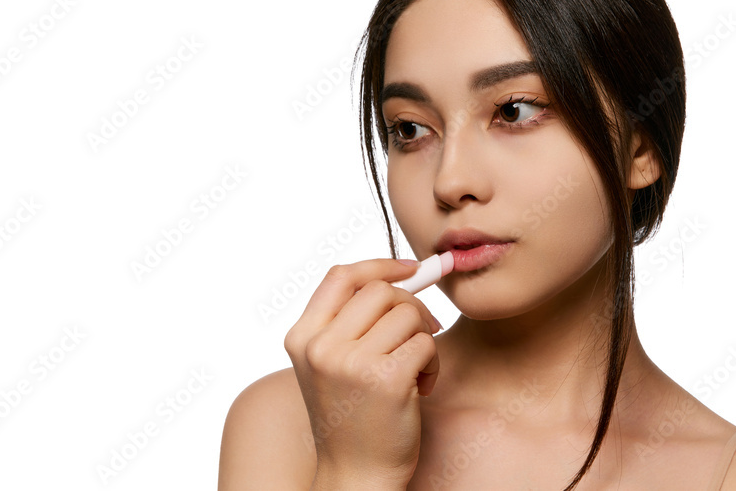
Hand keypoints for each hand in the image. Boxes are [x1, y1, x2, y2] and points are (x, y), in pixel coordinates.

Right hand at [284, 258, 442, 487]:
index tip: (411, 269)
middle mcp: (321, 347)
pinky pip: (426, 343)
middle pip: (380, 290)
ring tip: (414, 370)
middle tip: (420, 332)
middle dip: (411, 305)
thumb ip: (351, 320)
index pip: (342, 275)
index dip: (381, 265)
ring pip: (408, 313)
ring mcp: (351, 363)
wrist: (356, 476)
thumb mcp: (331, 365)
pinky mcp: (386, 379)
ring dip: (424, 338)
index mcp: (302, 337)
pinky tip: (420, 387)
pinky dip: (433, 362)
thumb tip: (407, 272)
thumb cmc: (352, 418)